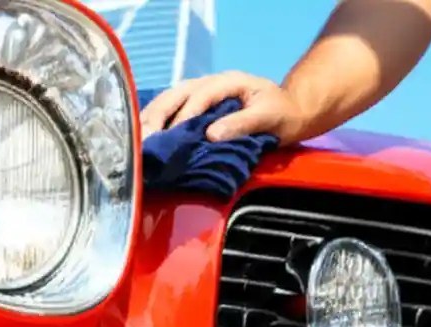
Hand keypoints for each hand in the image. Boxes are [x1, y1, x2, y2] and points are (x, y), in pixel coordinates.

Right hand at [139, 71, 309, 145]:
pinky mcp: (193, 106)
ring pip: (168, 100)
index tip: (174, 136)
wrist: (290, 112)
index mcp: (228, 82)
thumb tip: (211, 135)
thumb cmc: (282, 115)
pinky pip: (169, 110)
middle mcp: (210, 83)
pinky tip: (144, 137)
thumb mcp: (269, 118)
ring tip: (140, 140)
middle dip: (158, 116)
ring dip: (151, 119)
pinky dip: (155, 122)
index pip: (200, 95)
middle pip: (176, 94)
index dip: (185, 115)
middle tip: (146, 139)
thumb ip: (242, 124)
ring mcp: (199, 93)